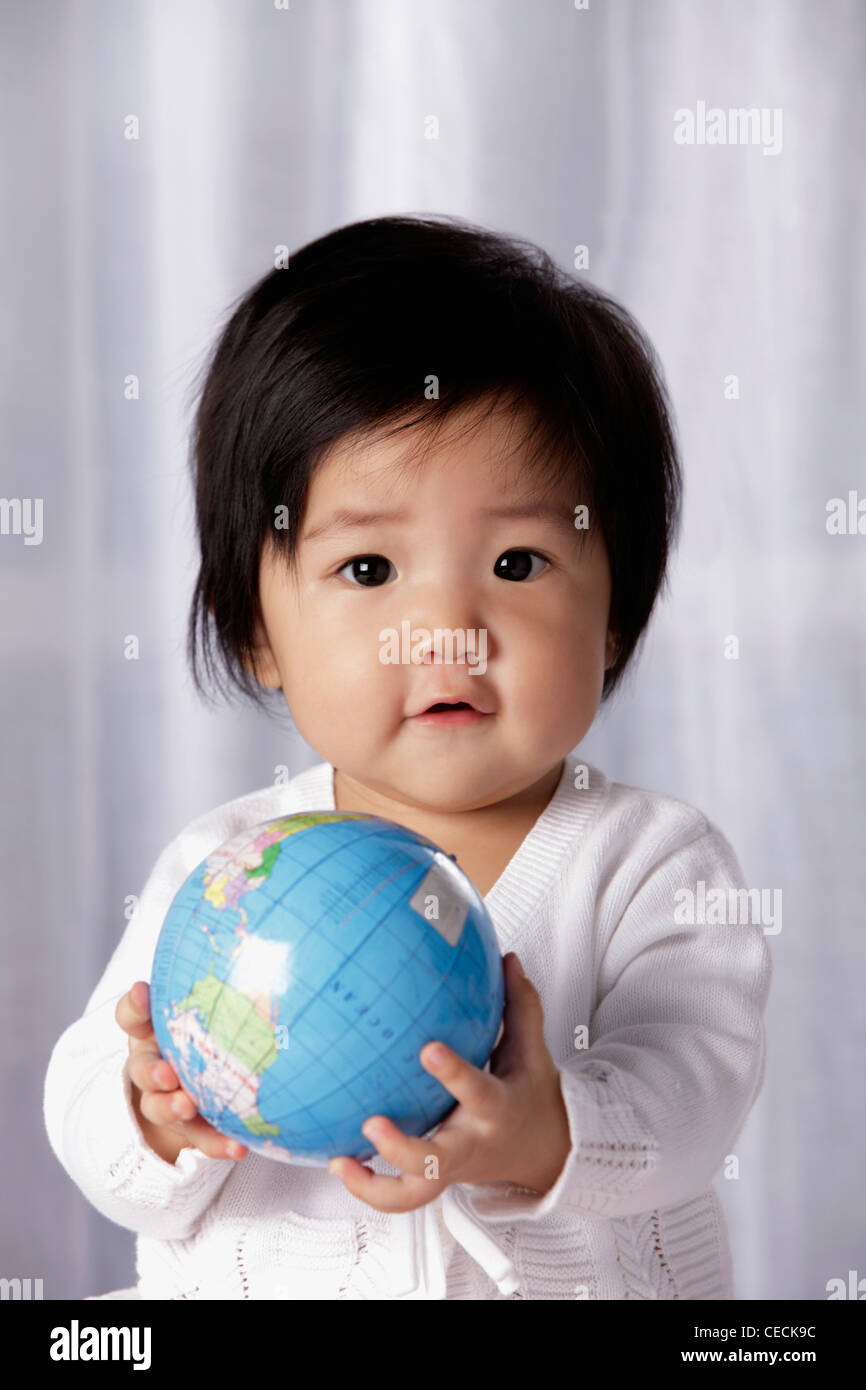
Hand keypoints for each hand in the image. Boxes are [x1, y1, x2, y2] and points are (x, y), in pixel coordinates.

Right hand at [116, 980, 247, 1161]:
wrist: (195, 1087)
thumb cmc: (202, 1037)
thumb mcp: (202, 1014)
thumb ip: (214, 994)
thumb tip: (253, 955)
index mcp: (151, 1033)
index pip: (133, 1015)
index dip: (134, 1005)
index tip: (141, 993)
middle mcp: (152, 1065)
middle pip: (142, 1068)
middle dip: (152, 1071)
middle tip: (166, 1074)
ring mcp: (167, 1099)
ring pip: (161, 1106)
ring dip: (172, 1108)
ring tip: (186, 1108)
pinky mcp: (189, 1128)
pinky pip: (200, 1137)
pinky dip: (216, 1143)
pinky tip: (237, 1147)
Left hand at [327, 953, 570, 1212]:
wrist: (543, 1152)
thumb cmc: (528, 1094)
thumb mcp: (531, 1052)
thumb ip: (520, 1006)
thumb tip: (508, 959)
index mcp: (495, 1109)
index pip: (476, 1090)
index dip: (452, 1073)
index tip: (427, 1049)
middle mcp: (470, 1144)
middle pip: (437, 1161)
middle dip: (402, 1148)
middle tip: (371, 1123)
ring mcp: (450, 1169)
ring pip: (414, 1193)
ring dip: (375, 1184)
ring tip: (341, 1162)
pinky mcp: (433, 1181)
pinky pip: (400, 1195)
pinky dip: (368, 1187)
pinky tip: (338, 1164)